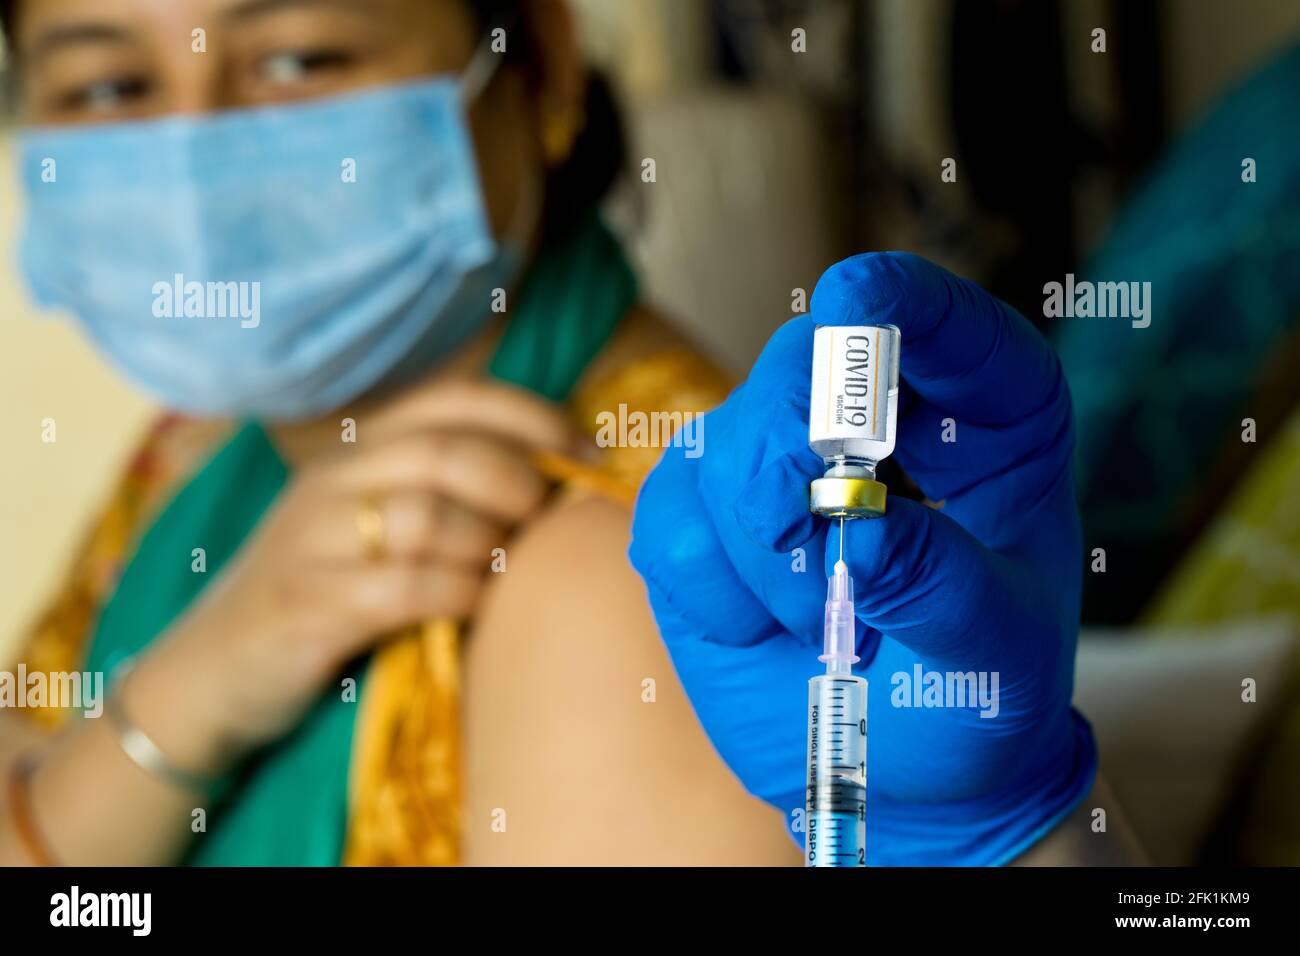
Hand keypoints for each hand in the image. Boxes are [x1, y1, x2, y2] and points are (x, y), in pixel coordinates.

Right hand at [154, 378, 574, 770]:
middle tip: (546, 519)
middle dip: (514, 480)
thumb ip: (437, 493)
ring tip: (510, 567)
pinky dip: (458, 593)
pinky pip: (403, 587)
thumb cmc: (314, 594)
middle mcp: (330, 484)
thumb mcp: (365, 526)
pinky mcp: (307, 607)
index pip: (450, 401)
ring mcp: (312, 544)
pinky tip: (476, 606)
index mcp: (354, 453)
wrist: (208, 674)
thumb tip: (553, 482)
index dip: (529, 416)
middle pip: (441, 452)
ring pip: (424, 516)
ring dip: (488, 542)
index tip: (586, 452)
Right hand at [630, 252, 1096, 865]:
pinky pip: (667, 518)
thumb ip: (946, 589)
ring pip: (721, 447)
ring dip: (761, 557)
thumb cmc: (978, 695)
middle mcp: (874, 418)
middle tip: (828, 575)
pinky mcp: (702, 515)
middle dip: (793, 467)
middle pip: (802, 368)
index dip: (901, 299)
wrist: (907, 768)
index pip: (948, 326)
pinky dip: (709, 590)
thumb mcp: (997, 657)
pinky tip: (759, 627)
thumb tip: (864, 528)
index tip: (856, 300)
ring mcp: (775, 459)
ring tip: (824, 626)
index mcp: (981, 420)